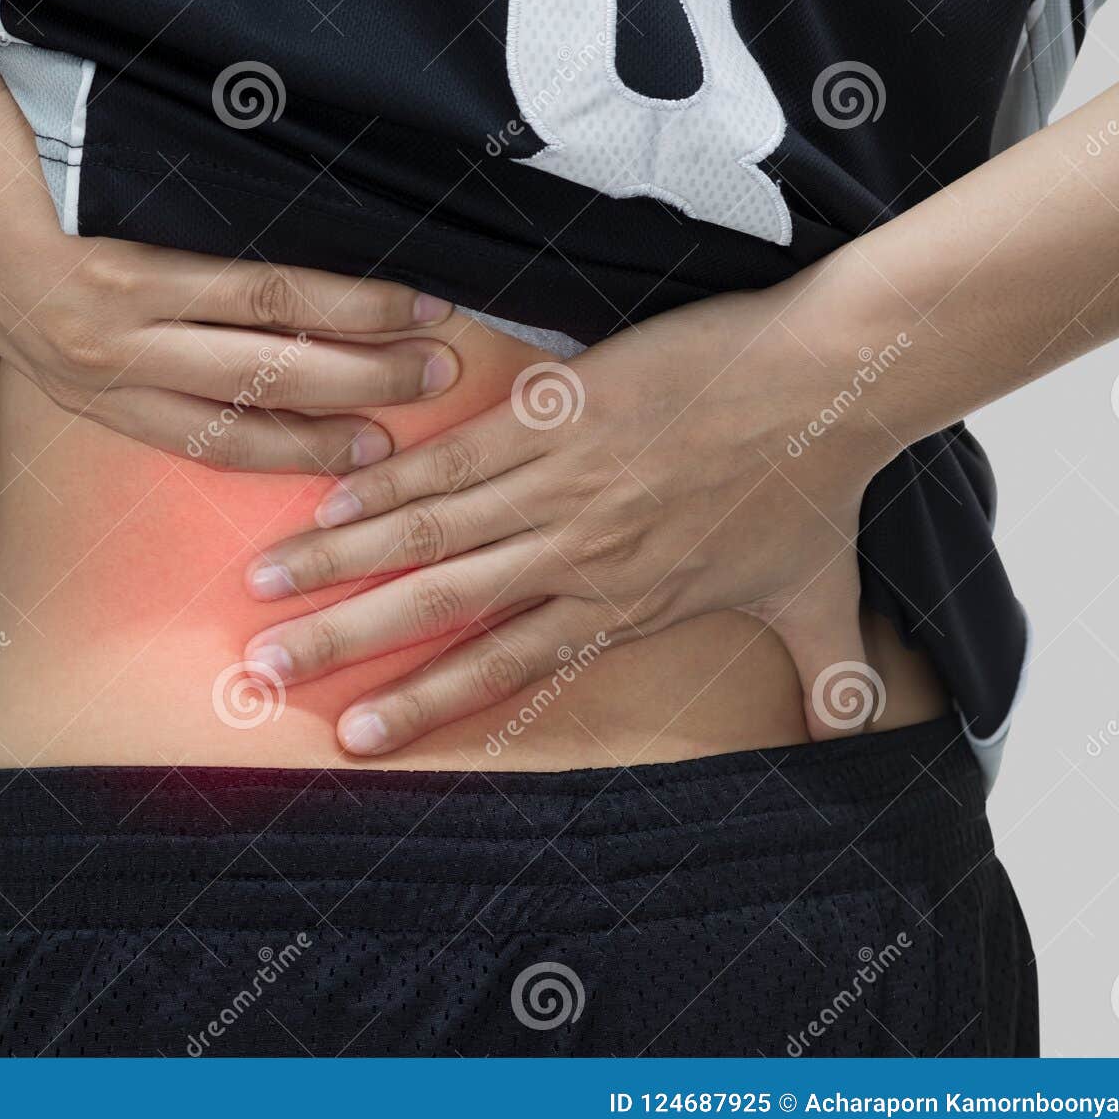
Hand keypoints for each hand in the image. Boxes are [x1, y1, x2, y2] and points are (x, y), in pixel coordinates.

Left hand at [0, 230, 457, 471]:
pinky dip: (329, 292)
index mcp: (88, 391)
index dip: (297, 452)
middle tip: (430, 396)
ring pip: (273, 345)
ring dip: (364, 345)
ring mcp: (134, 315)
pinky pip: (256, 284)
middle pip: (260, 400)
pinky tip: (383, 290)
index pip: (212, 440)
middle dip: (357, 402)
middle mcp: (118, 369)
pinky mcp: (141, 261)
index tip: (361, 454)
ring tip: (432, 337)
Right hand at [239, 284, 901, 753]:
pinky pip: (455, 457)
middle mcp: (576, 556)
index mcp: (622, 604)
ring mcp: (559, 484)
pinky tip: (333, 499)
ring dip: (341, 561)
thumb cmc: (818, 487)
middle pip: (439, 608)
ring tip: (267, 585)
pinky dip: (392, 479)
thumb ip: (824, 678)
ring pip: (429, 534)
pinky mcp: (555, 413)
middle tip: (266, 669)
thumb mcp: (820, 599)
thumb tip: (852, 739)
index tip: (355, 737)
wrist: (824, 379)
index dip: (423, 703)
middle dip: (345, 644)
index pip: (502, 668)